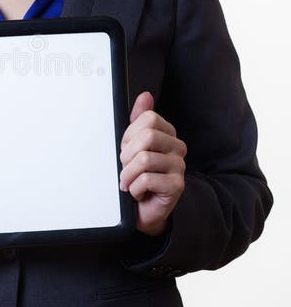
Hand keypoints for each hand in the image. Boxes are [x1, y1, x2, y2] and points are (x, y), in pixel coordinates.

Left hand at [119, 91, 186, 236]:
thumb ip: (138, 120)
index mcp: (167, 133)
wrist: (142, 210)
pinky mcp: (177, 185)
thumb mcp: (132, 146)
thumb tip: (145, 96)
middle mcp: (178, 147)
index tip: (127, 151)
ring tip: (130, 183)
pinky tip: (138, 193)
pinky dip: (134, 188)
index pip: (147, 120)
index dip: (129, 136)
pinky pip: (146, 179)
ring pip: (144, 159)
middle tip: (126, 170)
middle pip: (147, 137)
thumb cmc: (136, 177)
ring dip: (128, 175)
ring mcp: (179, 166)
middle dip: (127, 156)